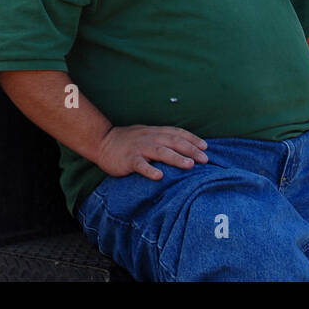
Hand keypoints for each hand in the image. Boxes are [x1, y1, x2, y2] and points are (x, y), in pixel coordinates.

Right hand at [93, 125, 208, 179]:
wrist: (102, 142)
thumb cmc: (128, 142)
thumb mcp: (146, 135)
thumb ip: (162, 140)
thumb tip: (184, 149)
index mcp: (155, 132)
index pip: (177, 133)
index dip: (192, 139)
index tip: (206, 147)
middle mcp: (149, 138)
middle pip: (173, 141)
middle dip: (190, 149)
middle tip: (205, 159)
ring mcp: (139, 148)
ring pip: (160, 151)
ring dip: (176, 158)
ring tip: (189, 165)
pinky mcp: (128, 159)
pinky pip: (140, 164)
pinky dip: (149, 169)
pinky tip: (158, 176)